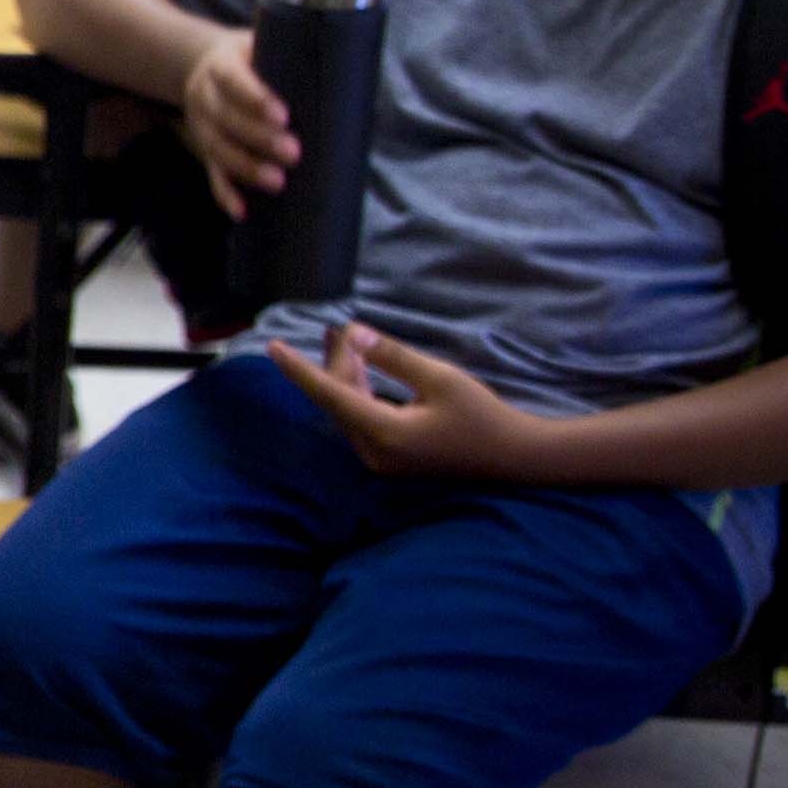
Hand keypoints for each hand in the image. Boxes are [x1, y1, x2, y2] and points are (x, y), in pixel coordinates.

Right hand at [173, 26, 297, 216]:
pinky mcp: (204, 149)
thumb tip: (351, 67)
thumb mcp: (261, 42)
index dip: (255, 99)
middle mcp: (205, 95)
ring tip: (278, 183)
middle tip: (294, 153)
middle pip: (227, 120)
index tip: (283, 115)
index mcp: (221, 66)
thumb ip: (290, 53)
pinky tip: (242, 211)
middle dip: (259, 140)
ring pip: (218, 150)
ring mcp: (201, 125)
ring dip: (246, 169)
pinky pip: (211, 173)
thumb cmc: (250, 56)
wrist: (204, 64)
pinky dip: (225, 194)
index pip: (234, 81)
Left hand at [268, 320, 551, 480]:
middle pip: (339, 399)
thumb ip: (392, 357)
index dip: (299, 369)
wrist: (514, 458)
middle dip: (337, 362)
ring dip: (348, 376)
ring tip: (346, 341)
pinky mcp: (389, 458)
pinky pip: (362, 419)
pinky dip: (360, 392)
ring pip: (349, 409)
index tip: (273, 347)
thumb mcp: (439, 378)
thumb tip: (352, 333)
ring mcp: (381, 459)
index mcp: (384, 434)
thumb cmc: (482, 416)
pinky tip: (361, 367)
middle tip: (342, 328)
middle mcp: (374, 452)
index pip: (329, 395)